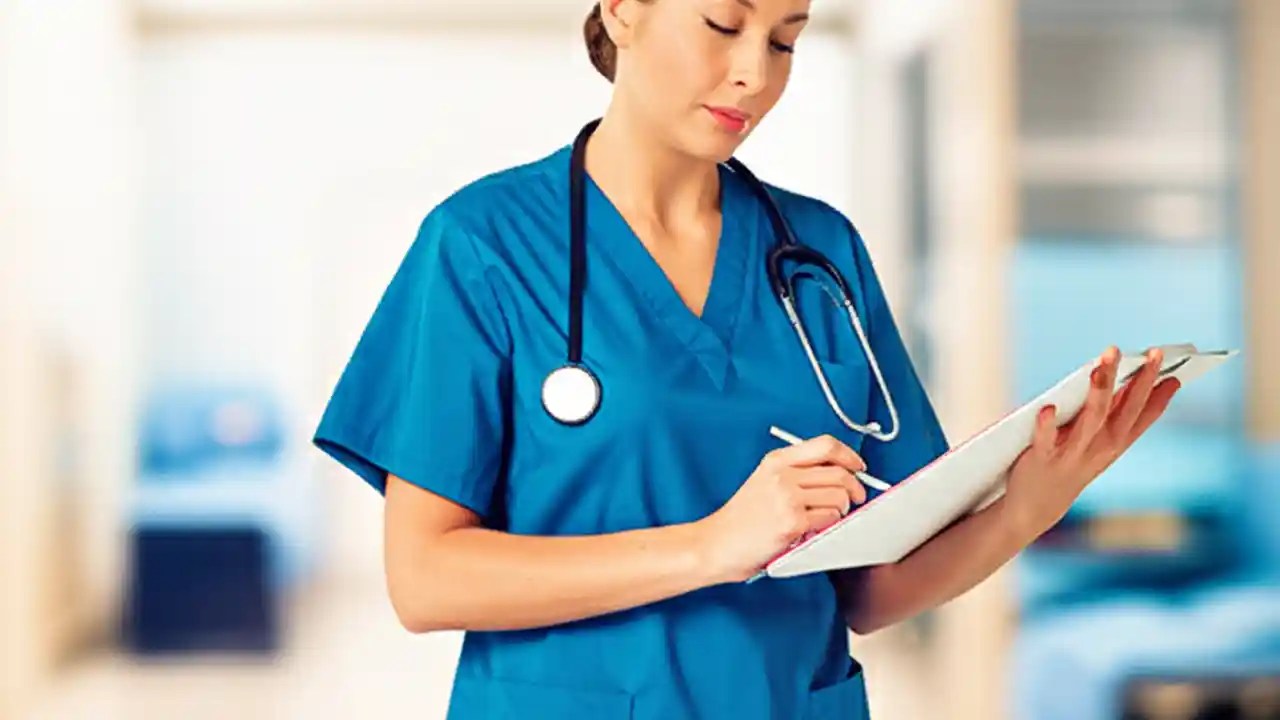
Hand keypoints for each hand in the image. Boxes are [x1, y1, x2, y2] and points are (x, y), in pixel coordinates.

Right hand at [696, 435, 868, 583]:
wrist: (717, 543)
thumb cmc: (741, 520)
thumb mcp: (764, 482)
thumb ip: (797, 473)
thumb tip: (840, 474)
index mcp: (777, 460)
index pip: (826, 445)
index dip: (850, 456)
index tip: (858, 468)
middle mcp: (783, 474)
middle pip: (839, 472)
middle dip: (855, 488)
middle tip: (855, 499)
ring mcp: (787, 497)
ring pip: (839, 496)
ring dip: (842, 510)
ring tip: (827, 518)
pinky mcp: (792, 521)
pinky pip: (830, 519)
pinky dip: (829, 526)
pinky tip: (814, 529)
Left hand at [1003, 345, 1180, 539]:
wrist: (1038, 505)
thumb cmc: (1070, 460)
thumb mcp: (1098, 437)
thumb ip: (1115, 409)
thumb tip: (1138, 378)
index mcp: (1116, 440)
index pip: (1144, 412)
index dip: (1157, 386)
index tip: (1165, 358)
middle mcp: (1101, 447)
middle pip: (1124, 410)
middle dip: (1139, 381)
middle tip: (1153, 352)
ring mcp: (1072, 454)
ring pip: (1090, 420)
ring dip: (1097, 392)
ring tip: (1100, 366)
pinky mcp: (1042, 458)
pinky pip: (1046, 440)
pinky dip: (1047, 425)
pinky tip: (1048, 406)